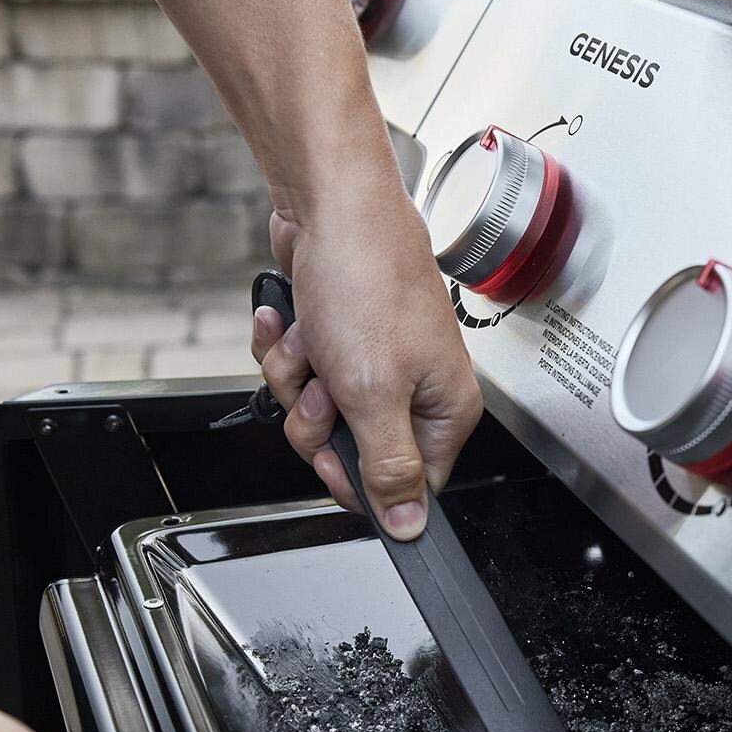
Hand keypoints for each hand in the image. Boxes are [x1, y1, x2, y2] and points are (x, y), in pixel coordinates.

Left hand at [252, 168, 481, 540]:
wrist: (331, 204)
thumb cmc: (366, 281)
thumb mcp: (374, 396)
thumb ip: (390, 470)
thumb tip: (410, 527)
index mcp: (444, 410)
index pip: (405, 485)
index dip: (358, 478)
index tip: (334, 450)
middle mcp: (416, 388)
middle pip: (352, 451)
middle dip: (317, 420)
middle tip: (326, 385)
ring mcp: (376, 361)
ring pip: (318, 411)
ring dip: (298, 378)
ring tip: (311, 341)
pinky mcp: (341, 337)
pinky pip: (302, 371)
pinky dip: (287, 347)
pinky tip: (293, 320)